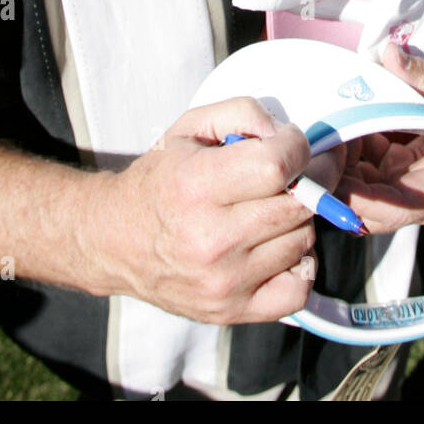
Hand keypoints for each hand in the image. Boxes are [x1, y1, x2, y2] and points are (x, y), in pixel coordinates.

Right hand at [91, 97, 319, 323]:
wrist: (116, 241)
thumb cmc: (160, 179)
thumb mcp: (190, 127)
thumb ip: (242, 113)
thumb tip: (285, 134)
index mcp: (196, 186)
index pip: (277, 165)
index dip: (297, 146)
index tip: (291, 143)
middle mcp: (210, 238)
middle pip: (298, 205)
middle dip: (307, 180)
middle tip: (295, 173)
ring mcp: (224, 281)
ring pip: (302, 240)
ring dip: (297, 220)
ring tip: (270, 209)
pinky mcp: (231, 310)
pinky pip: (298, 288)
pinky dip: (299, 264)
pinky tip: (277, 246)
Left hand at [334, 45, 423, 233]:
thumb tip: (389, 55)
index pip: (391, 208)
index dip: (354, 198)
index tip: (324, 176)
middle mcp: (422, 198)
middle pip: (368, 206)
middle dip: (338, 179)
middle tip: (318, 144)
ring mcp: (409, 186)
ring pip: (363, 188)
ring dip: (342, 163)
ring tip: (329, 128)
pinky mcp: (402, 172)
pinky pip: (368, 169)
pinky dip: (353, 151)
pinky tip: (345, 124)